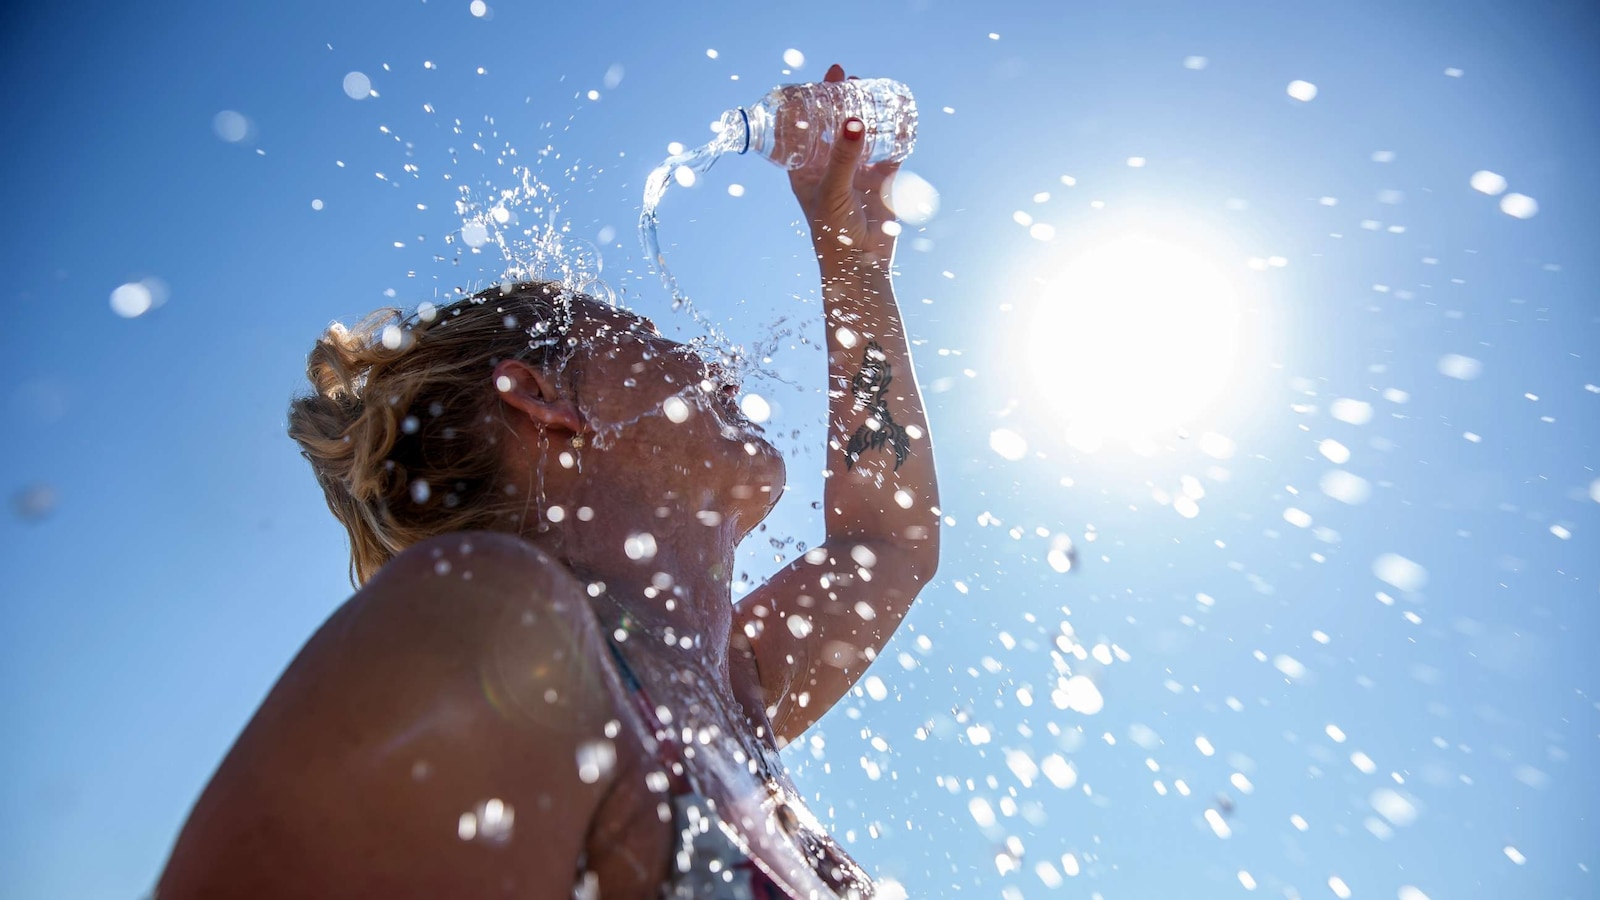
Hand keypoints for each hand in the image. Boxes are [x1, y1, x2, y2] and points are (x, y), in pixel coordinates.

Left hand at [786, 63, 899, 271]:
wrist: (861, 264)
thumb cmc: (833, 232)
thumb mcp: (833, 190)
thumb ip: (843, 156)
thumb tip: (854, 121)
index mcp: (807, 169)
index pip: (804, 128)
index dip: (809, 102)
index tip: (819, 79)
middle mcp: (831, 166)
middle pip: (834, 124)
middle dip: (840, 99)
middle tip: (846, 77)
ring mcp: (857, 171)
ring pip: (862, 133)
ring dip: (866, 110)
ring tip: (869, 88)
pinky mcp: (882, 179)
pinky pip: (890, 148)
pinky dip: (894, 132)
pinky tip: (898, 113)